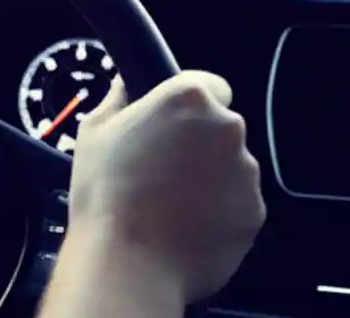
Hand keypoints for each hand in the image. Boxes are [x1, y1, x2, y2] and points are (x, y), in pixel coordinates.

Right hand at [67, 71, 265, 303]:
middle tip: (162, 170)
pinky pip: (238, 204)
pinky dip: (220, 213)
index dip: (189, 105)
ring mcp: (245, 172)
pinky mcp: (255, 212)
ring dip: (210, 179)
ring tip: (170, 205)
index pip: (208, 85)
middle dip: (198, 144)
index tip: (171, 126)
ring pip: (232, 167)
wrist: (127, 265)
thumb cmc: (106, 196)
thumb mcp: (95, 132)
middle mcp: (227, 128)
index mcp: (189, 99)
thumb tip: (126, 83)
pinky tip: (186, 226)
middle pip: (220, 128)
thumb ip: (118, 98)